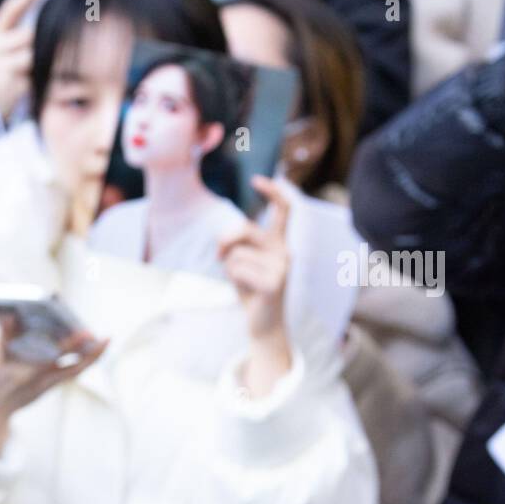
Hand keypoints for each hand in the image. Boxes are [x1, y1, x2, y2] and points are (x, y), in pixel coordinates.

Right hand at [0, 0, 45, 126]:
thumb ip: (15, 38)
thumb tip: (43, 18)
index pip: (9, 9)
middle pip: (29, 33)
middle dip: (45, 36)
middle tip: (63, 34)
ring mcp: (0, 67)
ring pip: (34, 54)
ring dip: (45, 59)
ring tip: (52, 63)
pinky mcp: (11, 84)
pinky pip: (36, 74)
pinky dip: (45, 76)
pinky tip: (47, 80)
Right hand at [0, 315, 107, 456]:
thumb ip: (3, 335)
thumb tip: (11, 315)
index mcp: (27, 375)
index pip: (55, 359)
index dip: (71, 346)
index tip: (86, 333)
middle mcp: (41, 382)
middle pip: (74, 368)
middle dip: (91, 354)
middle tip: (106, 338)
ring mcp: (46, 386)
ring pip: (75, 371)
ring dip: (91, 357)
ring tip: (104, 341)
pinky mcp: (47, 387)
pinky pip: (70, 373)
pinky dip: (81, 361)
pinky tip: (89, 350)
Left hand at [218, 175, 292, 396]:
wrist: (263, 324)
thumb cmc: (250, 290)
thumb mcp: (241, 262)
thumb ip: (237, 244)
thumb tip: (225, 241)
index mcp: (279, 242)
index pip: (283, 210)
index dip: (272, 192)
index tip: (257, 179)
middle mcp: (284, 250)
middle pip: (244, 229)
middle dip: (224, 241)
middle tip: (220, 257)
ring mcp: (282, 267)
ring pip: (236, 253)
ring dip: (229, 268)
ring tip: (243, 282)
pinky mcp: (274, 283)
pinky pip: (237, 269)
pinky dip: (233, 280)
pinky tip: (247, 292)